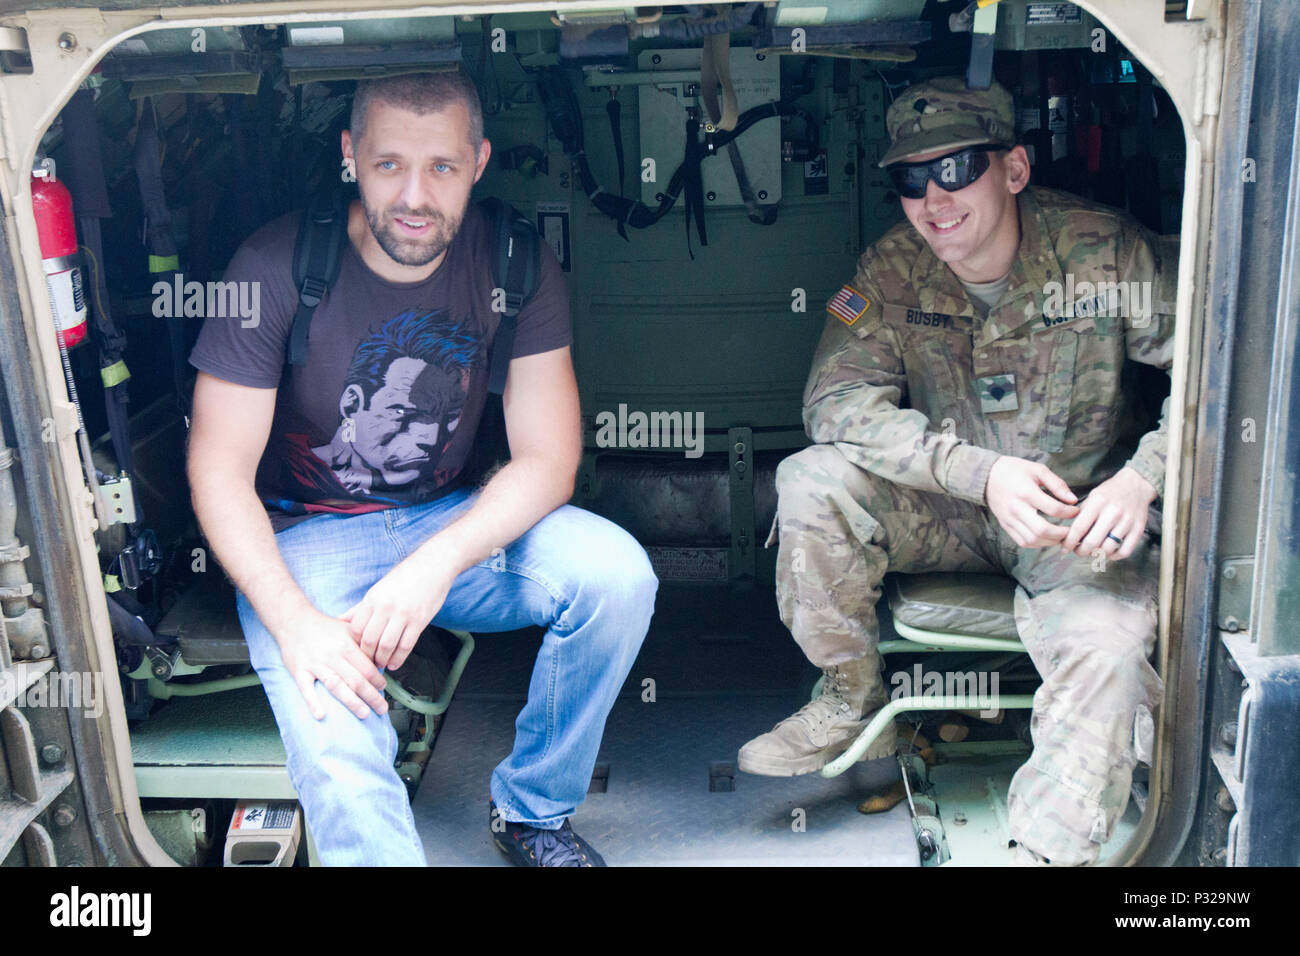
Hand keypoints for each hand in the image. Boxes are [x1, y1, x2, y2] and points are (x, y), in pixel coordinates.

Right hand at [277, 613, 388, 720]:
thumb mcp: (348, 628)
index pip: (367, 668)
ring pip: (336, 686)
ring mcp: (315, 665)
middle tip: (382, 708)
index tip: (383, 689)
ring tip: (364, 714)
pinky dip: (313, 702)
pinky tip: (321, 715)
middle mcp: (332, 656)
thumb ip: (364, 644)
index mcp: (346, 645)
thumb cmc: (324, 628)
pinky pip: (306, 689)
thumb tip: (381, 660)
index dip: (378, 681)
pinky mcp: (299, 671)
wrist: (295, 621)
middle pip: (356, 680)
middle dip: (372, 696)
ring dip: (352, 702)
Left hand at [341, 551, 456, 670]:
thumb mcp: (378, 589)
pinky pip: (406, 646)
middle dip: (367, 656)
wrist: (433, 565)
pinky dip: (398, 659)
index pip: (356, 629)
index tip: (357, 652)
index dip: (355, 644)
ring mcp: (403, 614)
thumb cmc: (404, 577)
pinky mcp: (419, 620)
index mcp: (372, 598)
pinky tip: (394, 664)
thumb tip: (340, 621)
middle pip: (369, 640)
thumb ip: (360, 607)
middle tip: (368, 663)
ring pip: (386, 646)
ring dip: (382, 660)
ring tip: (381, 664)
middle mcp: (385, 607)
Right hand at [985, 456, 1080, 548]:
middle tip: (1071, 529)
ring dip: (1050, 541)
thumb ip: (1057, 484)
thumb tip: (1073, 500)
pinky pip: (1023, 542)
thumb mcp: (1037, 469)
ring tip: (1060, 535)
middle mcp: (1016, 508)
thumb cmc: (1014, 470)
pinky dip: (1038, 543)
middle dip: (1061, 533)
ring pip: (1033, 539)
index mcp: (1026, 492)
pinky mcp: (1006, 526)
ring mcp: (1009, 519)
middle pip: (1042, 529)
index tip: (1075, 510)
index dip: (1069, 512)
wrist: (986, 476)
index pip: (1053, 509)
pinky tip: (1046, 537)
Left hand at [1061, 466, 1156, 560]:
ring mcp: (1127, 521)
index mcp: (1098, 502)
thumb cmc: (1110, 493)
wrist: (1136, 485)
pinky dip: (1114, 556)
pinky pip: (1125, 551)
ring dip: (1096, 554)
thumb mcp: (1092, 497)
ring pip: (1108, 549)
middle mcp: (1113, 512)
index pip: (1079, 528)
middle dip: (1081, 551)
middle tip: (1077, 551)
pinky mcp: (1138, 529)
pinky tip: (1107, 552)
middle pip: (1092, 542)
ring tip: (1091, 551)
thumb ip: (1081, 515)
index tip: (1064, 548)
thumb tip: (1069, 536)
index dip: (1069, 542)